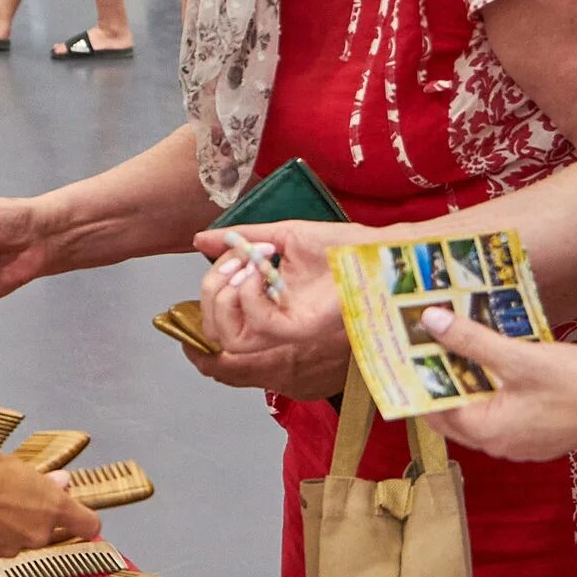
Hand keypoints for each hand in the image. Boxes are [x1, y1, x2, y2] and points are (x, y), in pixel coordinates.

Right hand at [0, 461, 100, 559]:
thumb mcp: (20, 467)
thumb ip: (45, 482)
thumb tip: (63, 483)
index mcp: (53, 507)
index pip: (88, 524)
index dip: (84, 520)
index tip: (77, 516)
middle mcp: (38, 533)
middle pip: (46, 529)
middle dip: (35, 516)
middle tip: (16, 494)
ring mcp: (12, 547)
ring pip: (19, 538)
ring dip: (11, 526)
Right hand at [185, 220, 366, 398]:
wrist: (374, 248)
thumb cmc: (341, 246)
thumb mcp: (280, 236)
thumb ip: (240, 239)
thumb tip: (201, 240)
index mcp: (265, 308)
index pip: (216, 318)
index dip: (209, 286)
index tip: (234, 252)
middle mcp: (272, 326)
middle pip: (213, 333)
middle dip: (211, 290)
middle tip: (236, 259)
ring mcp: (285, 332)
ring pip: (229, 340)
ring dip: (226, 296)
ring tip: (248, 266)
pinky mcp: (301, 331)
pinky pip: (259, 327)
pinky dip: (251, 295)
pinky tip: (263, 271)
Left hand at [417, 307, 576, 459]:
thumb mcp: (521, 357)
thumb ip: (471, 341)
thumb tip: (429, 321)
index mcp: (488, 433)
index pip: (433, 410)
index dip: (416, 382)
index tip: (403, 352)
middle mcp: (501, 445)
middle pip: (454, 412)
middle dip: (439, 379)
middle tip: (425, 343)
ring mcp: (523, 442)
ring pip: (480, 410)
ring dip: (467, 381)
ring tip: (454, 344)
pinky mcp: (543, 433)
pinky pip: (504, 411)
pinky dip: (493, 387)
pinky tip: (495, 359)